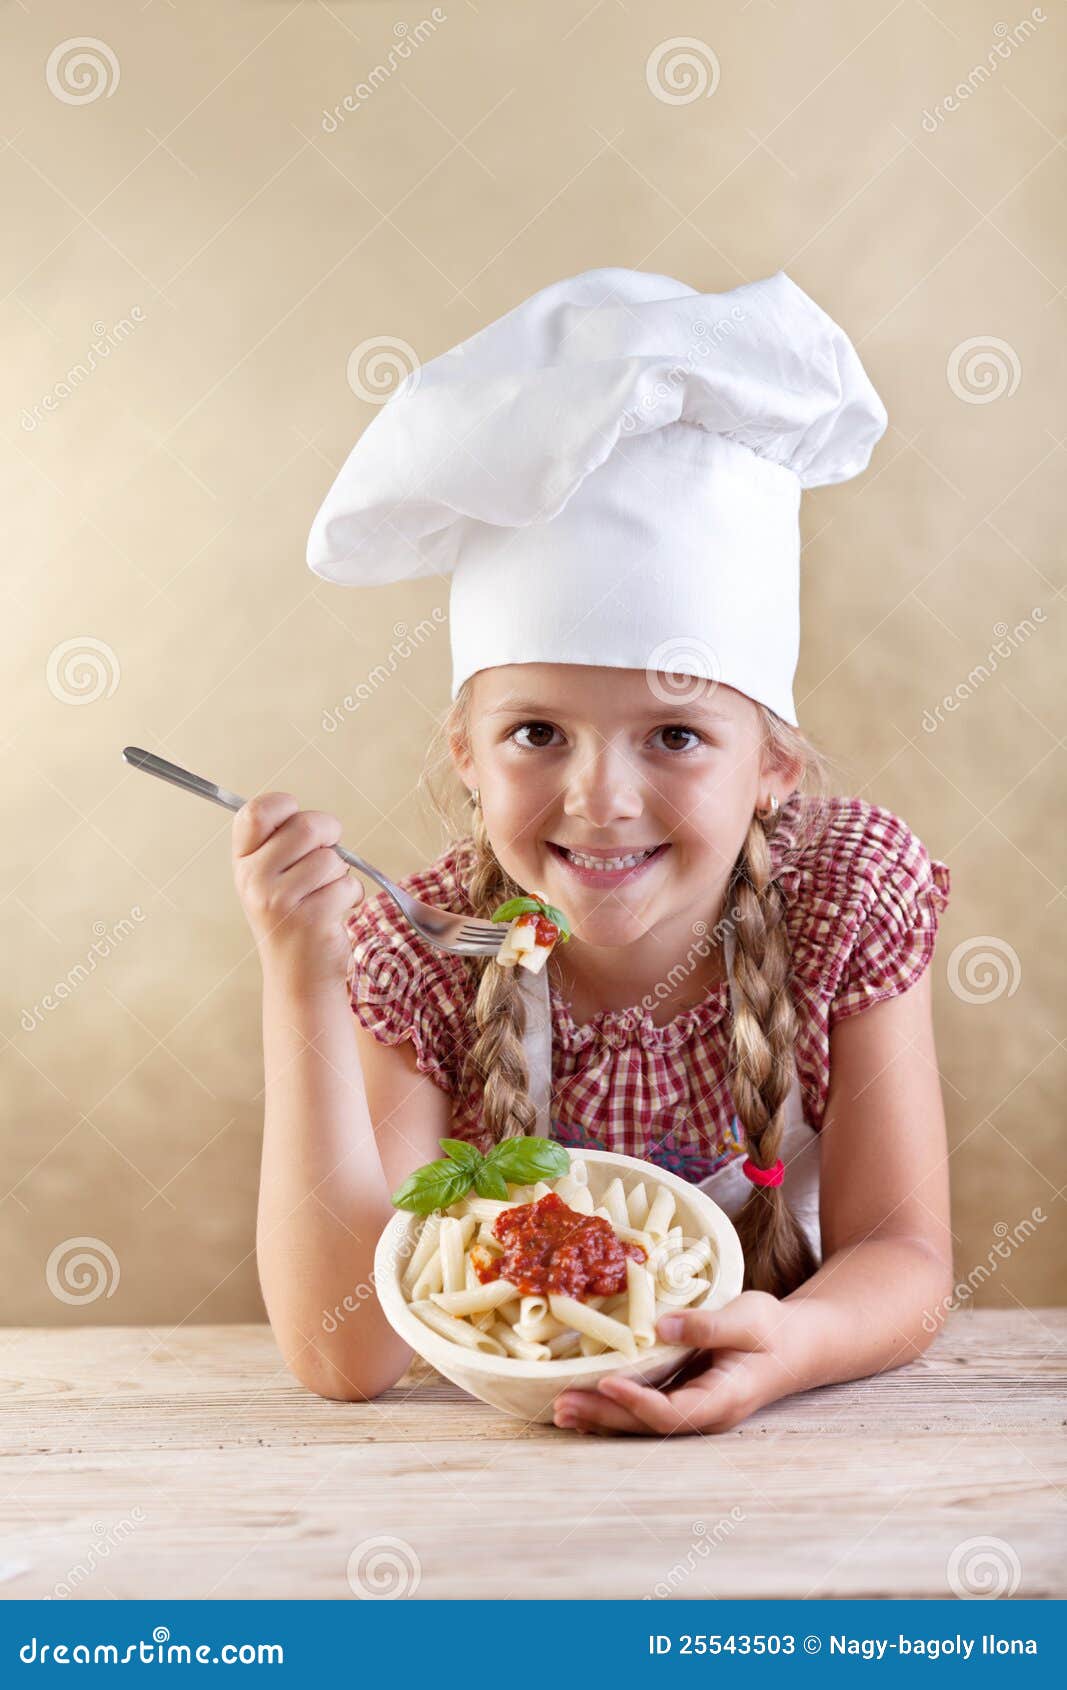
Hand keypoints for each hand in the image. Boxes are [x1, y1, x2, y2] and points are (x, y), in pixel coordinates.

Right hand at [231, 792, 364, 990]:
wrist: (297, 979)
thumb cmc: (292, 920)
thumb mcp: (270, 880)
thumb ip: (281, 844)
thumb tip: (316, 821)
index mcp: (243, 862)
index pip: (256, 812)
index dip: (285, 807)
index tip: (298, 823)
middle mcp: (254, 880)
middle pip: (307, 825)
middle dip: (330, 835)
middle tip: (329, 857)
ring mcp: (279, 900)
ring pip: (332, 857)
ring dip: (341, 873)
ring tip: (327, 894)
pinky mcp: (310, 919)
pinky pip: (348, 884)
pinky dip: (352, 895)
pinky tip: (337, 912)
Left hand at [552, 1290, 806, 1436]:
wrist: (794, 1345)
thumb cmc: (773, 1330)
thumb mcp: (748, 1318)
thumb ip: (708, 1325)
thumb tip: (662, 1325)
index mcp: (722, 1400)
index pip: (672, 1412)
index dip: (637, 1402)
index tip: (605, 1382)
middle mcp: (702, 1413)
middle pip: (646, 1423)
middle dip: (603, 1415)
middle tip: (561, 1403)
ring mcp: (690, 1409)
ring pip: (639, 1421)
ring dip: (599, 1416)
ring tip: (558, 1409)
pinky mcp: (680, 1397)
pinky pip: (641, 1408)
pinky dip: (610, 1406)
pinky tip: (581, 1401)